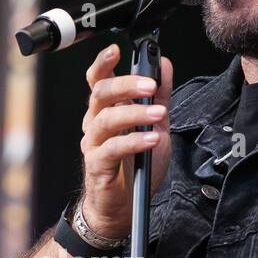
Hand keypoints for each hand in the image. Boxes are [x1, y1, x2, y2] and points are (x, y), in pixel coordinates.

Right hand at [80, 45, 173, 238]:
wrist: (123, 207)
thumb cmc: (135, 166)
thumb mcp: (155, 126)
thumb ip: (159, 97)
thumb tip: (164, 65)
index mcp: (106, 110)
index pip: (98, 80)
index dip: (103, 63)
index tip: (116, 50)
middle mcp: (95, 123)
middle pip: (101, 94)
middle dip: (126, 84)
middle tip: (150, 85)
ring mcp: (93, 144)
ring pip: (106, 119)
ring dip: (135, 113)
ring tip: (159, 114)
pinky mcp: (97, 165)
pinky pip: (112, 148)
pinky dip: (134, 142)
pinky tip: (151, 139)